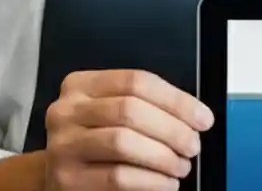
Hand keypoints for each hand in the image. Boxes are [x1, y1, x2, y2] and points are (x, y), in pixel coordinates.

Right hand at [44, 69, 214, 190]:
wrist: (58, 177)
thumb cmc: (95, 145)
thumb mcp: (110, 115)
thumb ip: (145, 107)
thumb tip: (195, 117)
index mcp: (81, 85)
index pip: (136, 81)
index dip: (176, 100)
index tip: (203, 118)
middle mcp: (65, 111)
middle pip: (130, 110)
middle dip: (172, 130)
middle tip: (193, 145)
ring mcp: (62, 146)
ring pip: (122, 142)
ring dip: (162, 156)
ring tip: (180, 166)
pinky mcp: (66, 179)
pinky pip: (117, 177)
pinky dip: (150, 181)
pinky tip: (165, 183)